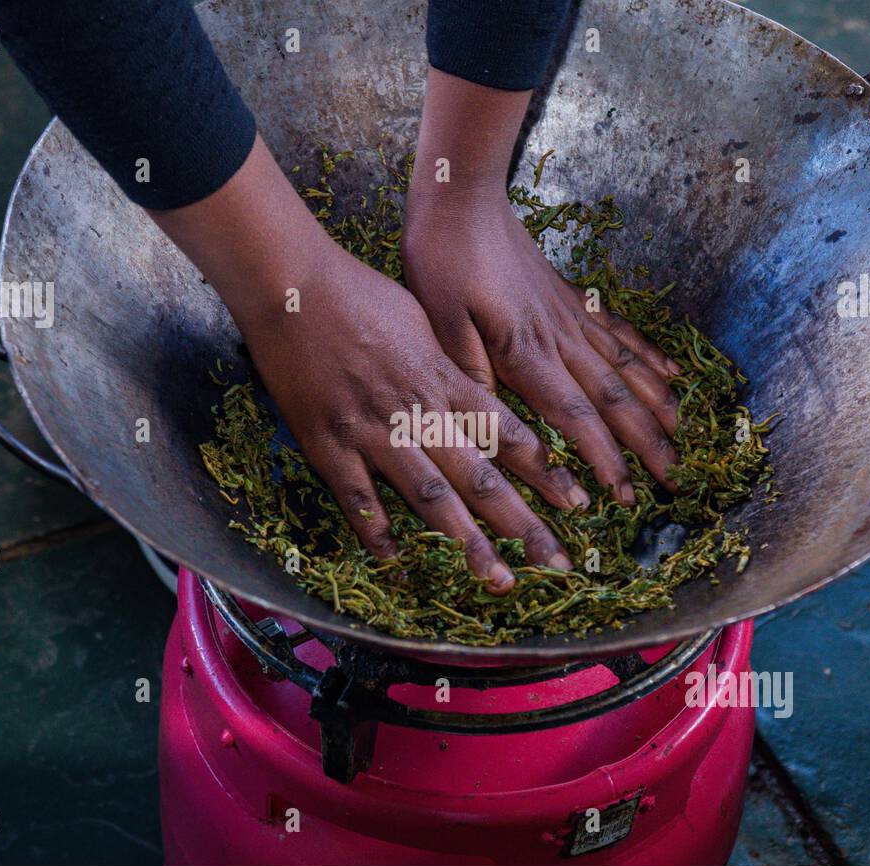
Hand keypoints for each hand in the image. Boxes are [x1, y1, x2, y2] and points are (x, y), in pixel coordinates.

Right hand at [150, 135, 586, 591]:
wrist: (292, 286)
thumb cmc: (359, 294)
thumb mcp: (424, 320)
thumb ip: (452, 362)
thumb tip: (478, 387)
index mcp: (444, 379)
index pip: (507, 434)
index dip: (545, 471)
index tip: (576, 502)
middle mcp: (418, 411)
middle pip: (480, 476)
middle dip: (522, 523)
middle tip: (556, 562)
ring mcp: (373, 431)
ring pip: (430, 496)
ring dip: (466, 540)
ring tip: (496, 576)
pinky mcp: (327, 442)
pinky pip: (357, 496)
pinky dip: (376, 530)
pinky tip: (395, 559)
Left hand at [403, 69, 682, 502]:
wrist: (463, 197)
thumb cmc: (442, 261)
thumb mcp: (439, 322)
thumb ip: (470, 371)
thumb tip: (493, 424)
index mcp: (526, 351)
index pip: (576, 416)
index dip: (604, 459)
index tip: (625, 496)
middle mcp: (560, 338)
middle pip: (616, 400)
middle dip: (647, 446)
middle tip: (673, 484)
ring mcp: (573, 316)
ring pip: (629, 369)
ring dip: (659, 408)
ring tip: (684, 441)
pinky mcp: (573, 298)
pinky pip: (622, 333)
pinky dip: (651, 357)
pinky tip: (672, 375)